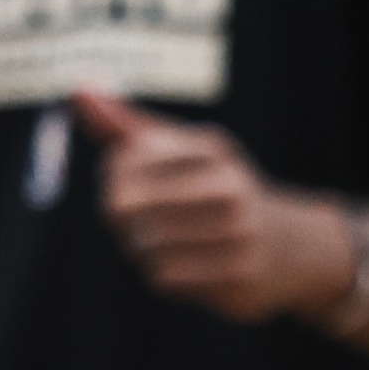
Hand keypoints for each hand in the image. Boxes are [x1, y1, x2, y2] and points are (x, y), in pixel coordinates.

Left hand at [74, 89, 352, 322]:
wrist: (290, 245)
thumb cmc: (217, 189)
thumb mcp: (181, 149)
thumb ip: (126, 124)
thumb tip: (77, 89)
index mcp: (211, 149)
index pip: (128, 156)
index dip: (115, 172)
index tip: (128, 177)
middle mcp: (229, 189)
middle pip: (124, 204)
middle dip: (120, 213)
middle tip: (137, 216)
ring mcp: (238, 237)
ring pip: (142, 245)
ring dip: (142, 246)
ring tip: (169, 239)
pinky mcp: (237, 280)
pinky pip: (165, 276)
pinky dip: (165, 272)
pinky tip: (189, 263)